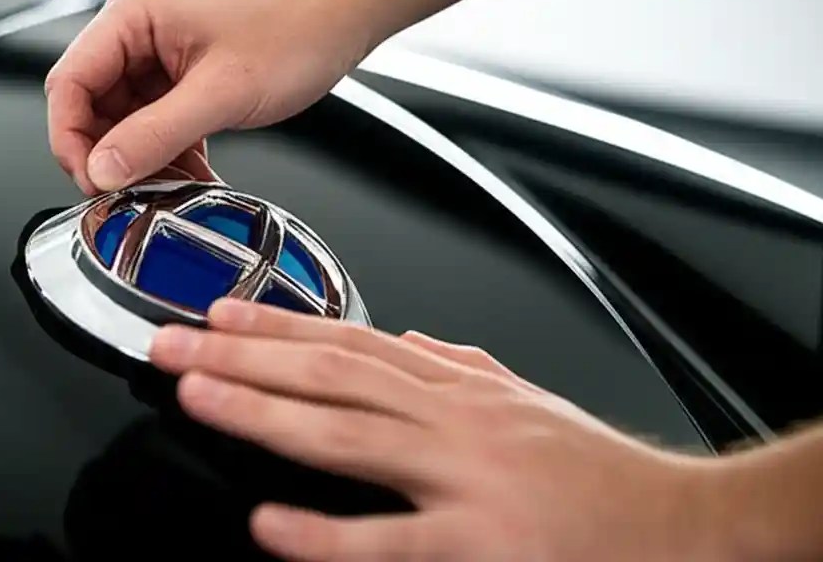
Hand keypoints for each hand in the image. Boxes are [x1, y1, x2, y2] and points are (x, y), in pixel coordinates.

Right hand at [45, 0, 371, 194]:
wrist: (341, 19)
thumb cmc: (294, 31)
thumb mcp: (221, 93)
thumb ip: (155, 135)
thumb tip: (102, 171)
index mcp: (132, 14)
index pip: (70, 83)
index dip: (71, 139)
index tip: (92, 182)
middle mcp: (136, 29)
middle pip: (89, 106)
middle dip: (109, 155)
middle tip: (130, 195)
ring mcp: (156, 54)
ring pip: (122, 122)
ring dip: (141, 160)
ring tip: (170, 190)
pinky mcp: (178, 76)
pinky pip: (152, 124)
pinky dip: (166, 154)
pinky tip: (188, 179)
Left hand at [149, 299, 729, 561]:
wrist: (681, 523)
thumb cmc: (598, 470)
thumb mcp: (524, 398)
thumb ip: (461, 366)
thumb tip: (409, 339)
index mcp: (459, 388)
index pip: (351, 341)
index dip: (278, 324)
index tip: (220, 313)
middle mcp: (452, 420)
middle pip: (331, 374)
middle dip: (243, 357)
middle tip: (173, 344)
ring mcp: (464, 478)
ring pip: (346, 435)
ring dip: (263, 413)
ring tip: (198, 396)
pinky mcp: (480, 543)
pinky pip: (391, 536)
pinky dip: (326, 530)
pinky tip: (270, 522)